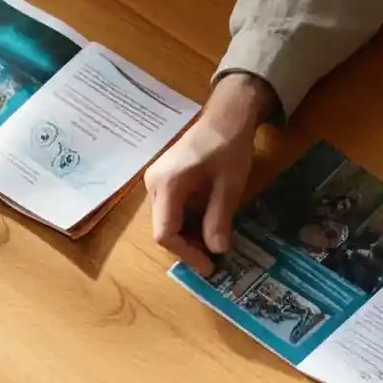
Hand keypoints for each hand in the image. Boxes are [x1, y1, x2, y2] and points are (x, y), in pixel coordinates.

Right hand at [144, 74, 272, 274]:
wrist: (225, 116)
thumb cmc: (228, 147)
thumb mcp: (229, 185)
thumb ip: (219, 218)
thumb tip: (216, 251)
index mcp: (166, 184)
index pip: (165, 232)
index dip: (186, 253)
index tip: (209, 266)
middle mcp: (153, 185)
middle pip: (163, 228)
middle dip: (187, 247)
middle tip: (213, 259)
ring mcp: (156, 181)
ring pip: (166, 221)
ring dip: (188, 235)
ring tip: (212, 243)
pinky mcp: (163, 179)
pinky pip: (170, 209)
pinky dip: (187, 221)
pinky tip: (206, 224)